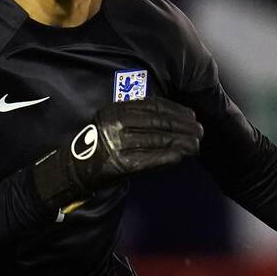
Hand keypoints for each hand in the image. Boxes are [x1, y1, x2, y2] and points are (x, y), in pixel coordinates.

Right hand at [31, 98, 202, 209]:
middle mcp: (116, 124)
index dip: (176, 111)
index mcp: (116, 109)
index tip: (192, 115)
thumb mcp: (115, 121)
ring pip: (159, 141)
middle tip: (200, 131)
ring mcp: (117, 145)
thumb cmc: (100, 145)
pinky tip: (181, 157)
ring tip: (196, 145)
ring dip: (182, 143)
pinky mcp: (120, 165)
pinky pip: (150, 160)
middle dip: (184, 127)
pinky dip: (168, 158)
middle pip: (159, 123)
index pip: (154, 107)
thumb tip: (176, 120)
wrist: (76, 168)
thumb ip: (139, 117)